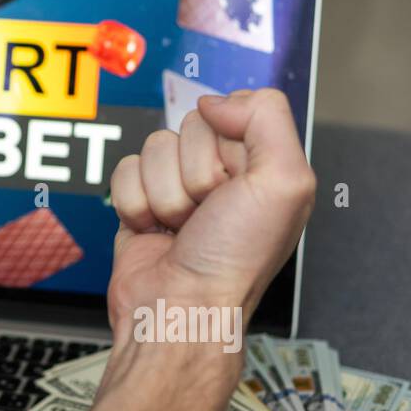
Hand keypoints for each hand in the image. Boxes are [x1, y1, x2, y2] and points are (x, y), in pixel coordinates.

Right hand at [106, 88, 315, 332]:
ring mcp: (179, 188)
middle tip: (208, 212)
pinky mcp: (141, 201)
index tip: (237, 184)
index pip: (235, 110)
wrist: (180, 309)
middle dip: (194, 172)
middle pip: (189, 126)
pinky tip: (154, 231)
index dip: (229, 144)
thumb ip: (266, 118)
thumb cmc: (235, 260)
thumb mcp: (285, 183)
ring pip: (153, 146)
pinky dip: (135, 203)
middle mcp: (224, 175)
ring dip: (164, 192)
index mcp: (265, 167)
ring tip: (182, 227)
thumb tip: (216, 101)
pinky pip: (124, 170)